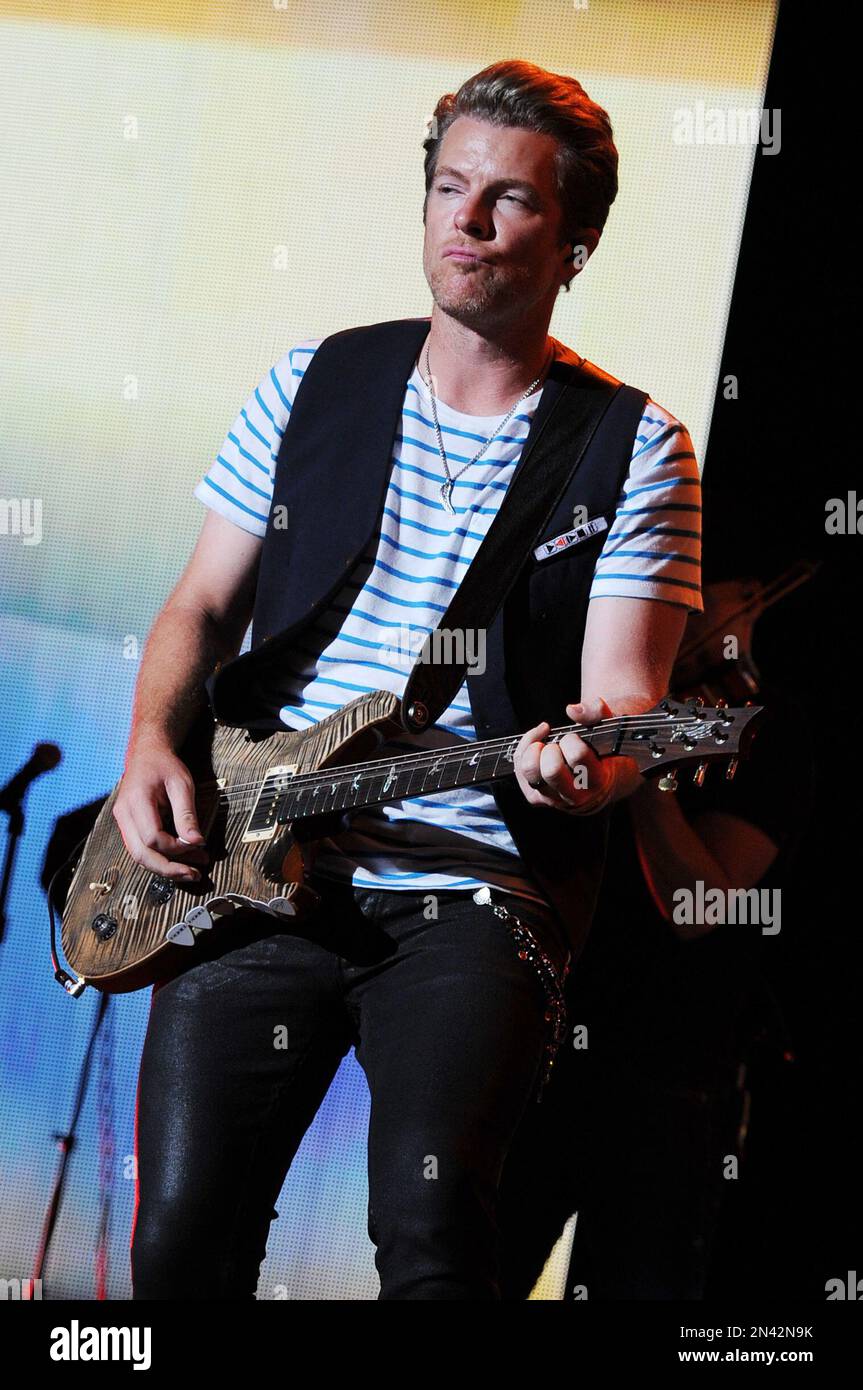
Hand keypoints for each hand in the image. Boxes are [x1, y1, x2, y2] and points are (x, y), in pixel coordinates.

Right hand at [113, 740, 209, 882]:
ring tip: (190, 870)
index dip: (176, 848)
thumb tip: (196, 841)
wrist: (148, 754)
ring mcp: (122, 821)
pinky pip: (140, 849)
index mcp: (136, 801)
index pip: (152, 838)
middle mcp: (124, 814)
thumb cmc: (164, 765)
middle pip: (141, 854)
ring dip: (165, 867)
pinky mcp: (128, 826)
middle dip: (169, 868)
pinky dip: (159, 857)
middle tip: (194, 873)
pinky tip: (179, 859)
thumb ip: (187, 814)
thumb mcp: (182, 785)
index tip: (197, 844)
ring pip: (139, 856)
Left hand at [513, 699, 615, 813]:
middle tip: (558, 744)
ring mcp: (554, 799)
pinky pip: (519, 773)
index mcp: (598, 780)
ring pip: (530, 773)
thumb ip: (597, 713)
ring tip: (543, 744)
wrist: (599, 783)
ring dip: (532, 751)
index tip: (574, 737)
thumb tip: (572, 709)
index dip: (571, 740)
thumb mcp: (610, 730)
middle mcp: (576, 795)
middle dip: (550, 748)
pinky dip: (523, 753)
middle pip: (551, 770)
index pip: (577, 756)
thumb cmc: (603, 753)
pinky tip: (536, 748)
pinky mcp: (536, 798)